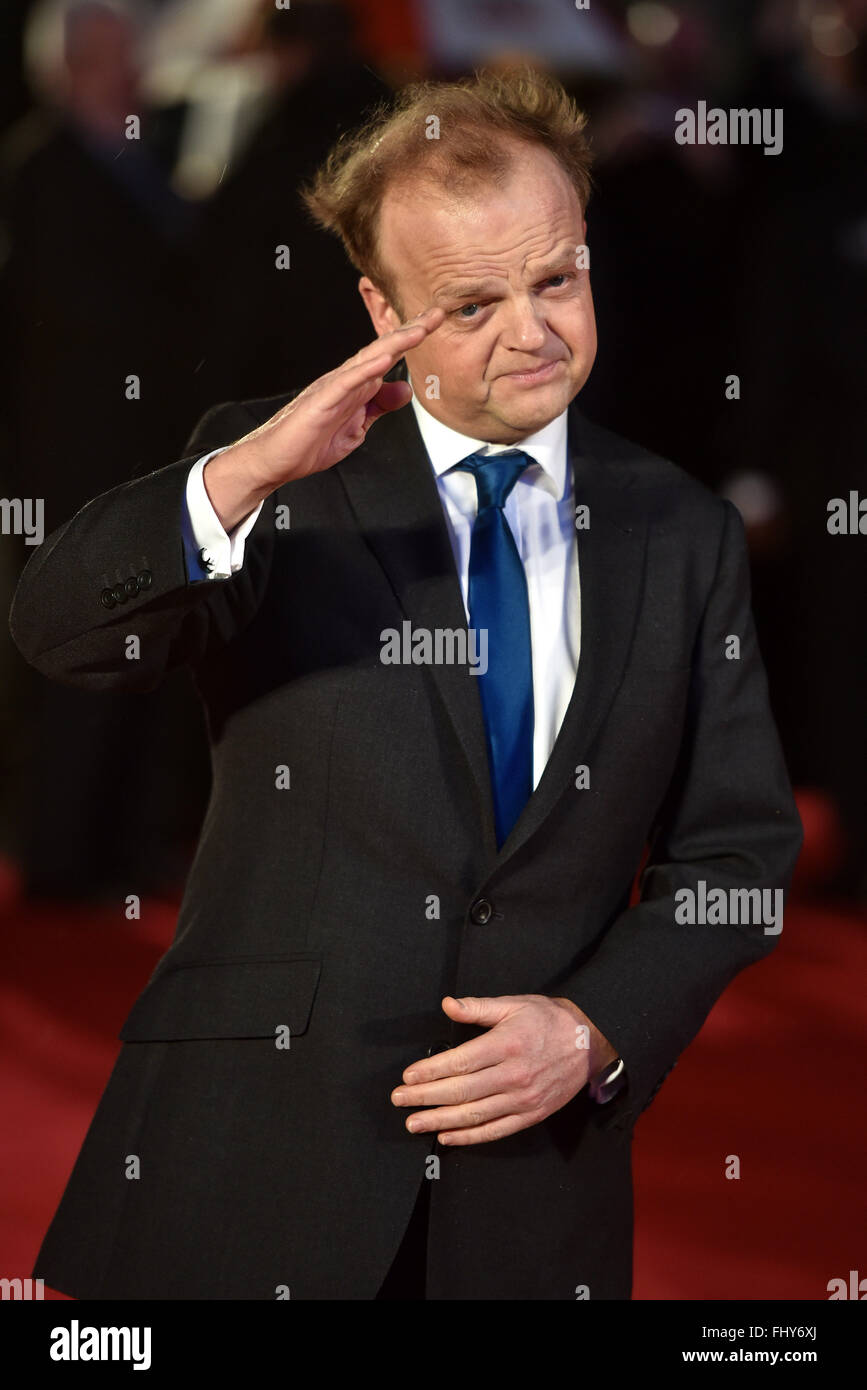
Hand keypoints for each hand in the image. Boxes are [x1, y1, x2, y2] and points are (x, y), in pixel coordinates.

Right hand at [220, 305, 444, 492]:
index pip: (390, 356)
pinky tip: (383, 360)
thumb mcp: (357, 426)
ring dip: (394, 344)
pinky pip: (346, 383)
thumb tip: (404, 388)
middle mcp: (346, 379)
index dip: (413, 340)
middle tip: (437, 313)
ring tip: (419, 330)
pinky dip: (365, 370)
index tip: (436, 323)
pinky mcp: (322, 400)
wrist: (276, 458)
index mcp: (357, 386)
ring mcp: (334, 387)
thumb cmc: (310, 442)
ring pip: (368, 359)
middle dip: (411, 331)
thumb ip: (379, 406)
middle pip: (384, 349)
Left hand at [390, 994, 618, 1145]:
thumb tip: (449, 1004)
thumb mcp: (514, 1004)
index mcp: (507, 1044)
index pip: (460, 1062)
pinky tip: (448, 1136)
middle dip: (425, 1097)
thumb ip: (478, 1008)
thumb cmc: (549, 1020)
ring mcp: (523, 1099)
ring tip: (415, 1123)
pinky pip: (496, 1130)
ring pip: (474, 1115)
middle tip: (400, 1100)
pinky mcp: (531, 1114)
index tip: (408, 1077)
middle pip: (461, 1091)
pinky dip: (470, 1136)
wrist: (590, 1043)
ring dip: (440, 1121)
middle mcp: (513, 1075)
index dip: (430, 1072)